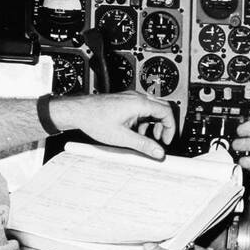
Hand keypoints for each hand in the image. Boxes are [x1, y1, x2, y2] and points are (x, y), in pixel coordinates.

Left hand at [49, 91, 176, 159]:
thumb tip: (158, 152)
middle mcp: (136, 97)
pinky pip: (141, 108)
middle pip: (162, 107)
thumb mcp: (122, 137)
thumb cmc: (95, 119)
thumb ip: (143, 145)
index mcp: (139, 103)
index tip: (166, 140)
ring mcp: (130, 98)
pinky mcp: (124, 101)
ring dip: (153, 123)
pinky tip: (135, 131)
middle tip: (160, 139)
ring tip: (146, 137)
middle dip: (164, 125)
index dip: (170, 127)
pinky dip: (143, 120)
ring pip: (152, 108)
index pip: (166, 111)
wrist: (79, 112)